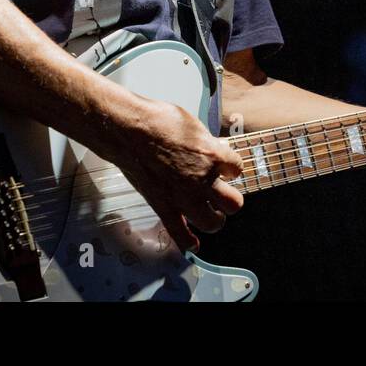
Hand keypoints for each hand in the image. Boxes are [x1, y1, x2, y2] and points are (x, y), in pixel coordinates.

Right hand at [113, 98, 244, 252]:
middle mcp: (201, 180)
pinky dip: (188, 241)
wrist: (128, 131)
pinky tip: (194, 243)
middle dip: (230, 199)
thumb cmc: (157, 121)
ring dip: (214, 218)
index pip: (237, 168)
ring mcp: (183, 196)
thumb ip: (207, 142)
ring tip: (211, 212)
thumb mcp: (192, 124)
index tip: (226, 168)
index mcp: (211, 155)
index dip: (231, 168)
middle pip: (233, 203)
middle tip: (222, 194)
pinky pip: (179, 233)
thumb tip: (217, 149)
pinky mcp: (164, 206)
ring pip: (212, 223)